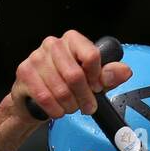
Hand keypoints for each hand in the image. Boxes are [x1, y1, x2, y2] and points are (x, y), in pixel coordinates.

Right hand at [12, 30, 132, 120]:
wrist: (35, 98)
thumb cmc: (65, 85)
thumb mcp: (92, 81)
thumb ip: (108, 76)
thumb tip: (125, 71)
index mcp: (72, 40)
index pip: (91, 56)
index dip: (96, 78)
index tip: (96, 88)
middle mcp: (53, 44)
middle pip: (76, 76)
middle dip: (84, 98)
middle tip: (86, 107)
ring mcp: (37, 57)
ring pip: (61, 90)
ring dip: (69, 106)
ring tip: (70, 107)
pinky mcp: (24, 73)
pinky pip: (45, 97)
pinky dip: (55, 110)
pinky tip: (57, 110)